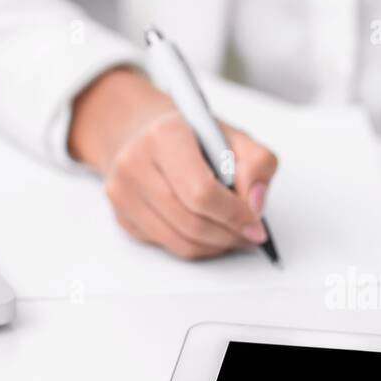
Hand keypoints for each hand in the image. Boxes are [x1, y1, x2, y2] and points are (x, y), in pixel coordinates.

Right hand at [68, 67, 277, 259]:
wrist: (147, 134)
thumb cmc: (193, 138)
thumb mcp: (235, 138)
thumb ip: (258, 164)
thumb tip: (254, 204)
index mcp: (165, 135)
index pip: (201, 192)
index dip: (234, 214)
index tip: (255, 223)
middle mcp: (135, 162)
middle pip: (191, 222)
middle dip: (229, 235)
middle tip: (250, 234)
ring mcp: (123, 192)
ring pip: (180, 242)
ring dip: (216, 246)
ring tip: (234, 234)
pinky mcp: (122, 216)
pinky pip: (167, 246)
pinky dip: (196, 246)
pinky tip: (208, 231)